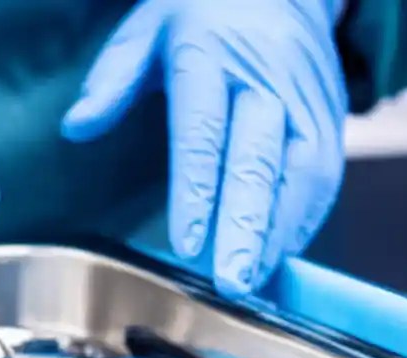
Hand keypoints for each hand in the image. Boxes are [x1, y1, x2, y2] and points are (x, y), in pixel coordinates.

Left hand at [63, 0, 346, 297]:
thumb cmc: (202, 15)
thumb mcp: (146, 29)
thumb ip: (112, 79)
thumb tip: (76, 126)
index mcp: (212, 55)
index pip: (204, 132)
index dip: (196, 192)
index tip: (185, 245)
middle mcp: (266, 79)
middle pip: (260, 160)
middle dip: (246, 227)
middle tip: (230, 282)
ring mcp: (305, 100)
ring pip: (302, 174)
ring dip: (278, 234)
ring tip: (252, 281)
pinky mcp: (331, 118)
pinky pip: (324, 176)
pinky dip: (302, 221)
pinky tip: (276, 256)